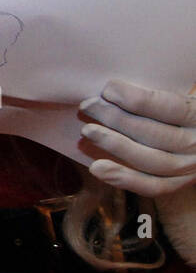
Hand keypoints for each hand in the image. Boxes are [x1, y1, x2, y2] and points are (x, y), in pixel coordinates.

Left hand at [81, 80, 195, 196]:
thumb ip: (162, 93)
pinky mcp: (179, 184)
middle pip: (153, 133)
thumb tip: (119, 86)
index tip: (108, 89)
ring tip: (88, 131)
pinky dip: (123, 179)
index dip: (138, 99)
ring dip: (115, 146)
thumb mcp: (183, 95)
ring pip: (150, 160)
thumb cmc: (180, 111)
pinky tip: (96, 168)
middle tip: (87, 106)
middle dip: (116, 118)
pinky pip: (152, 186)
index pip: (171, 107)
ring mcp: (190, 168)